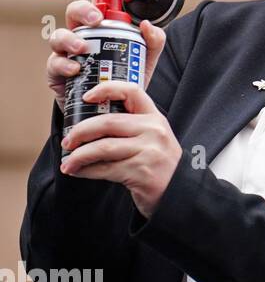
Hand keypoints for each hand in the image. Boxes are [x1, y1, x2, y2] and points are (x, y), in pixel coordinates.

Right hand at [45, 0, 167, 112]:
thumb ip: (153, 42)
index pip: (98, 2)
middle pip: (73, 12)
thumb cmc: (123, 78)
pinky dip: (64, 65)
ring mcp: (66, 52)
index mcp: (102, 27)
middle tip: (95, 19)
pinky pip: (54, 63)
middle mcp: (82, 35)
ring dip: (69, 39)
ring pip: (58, 36)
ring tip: (82, 48)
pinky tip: (76, 69)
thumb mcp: (145, 60)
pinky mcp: (57, 72)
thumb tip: (148, 25)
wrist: (111, 109)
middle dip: (82, 10)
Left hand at [59, 80, 181, 217]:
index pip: (132, 92)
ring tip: (68, 162)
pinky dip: (86, 171)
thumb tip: (88, 126)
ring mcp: (149, 151)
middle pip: (107, 122)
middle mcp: (154, 131)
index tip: (87, 97)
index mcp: (155, 118)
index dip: (106, 89)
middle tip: (68, 141)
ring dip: (78, 156)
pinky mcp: (141, 172)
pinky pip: (104, 169)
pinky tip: (79, 172)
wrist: (179, 192)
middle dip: (80, 132)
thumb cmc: (159, 164)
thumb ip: (130, 127)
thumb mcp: (152, 138)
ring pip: (102, 147)